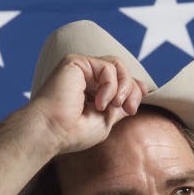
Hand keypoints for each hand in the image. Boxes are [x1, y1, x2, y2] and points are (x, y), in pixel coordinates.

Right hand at [29, 54, 148, 154]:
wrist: (52, 132)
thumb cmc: (74, 132)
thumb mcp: (106, 119)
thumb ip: (121, 104)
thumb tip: (141, 90)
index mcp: (92, 90)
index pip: (120, 80)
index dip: (134, 88)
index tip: (134, 106)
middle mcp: (86, 77)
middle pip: (121, 71)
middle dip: (131, 90)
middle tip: (129, 109)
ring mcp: (81, 68)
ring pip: (117, 66)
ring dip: (123, 87)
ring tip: (114, 105)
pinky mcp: (76, 62)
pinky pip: (107, 67)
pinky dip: (110, 86)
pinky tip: (100, 103)